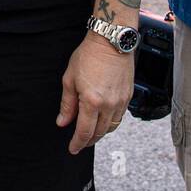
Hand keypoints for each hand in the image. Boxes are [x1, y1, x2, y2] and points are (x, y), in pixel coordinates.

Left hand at [57, 32, 133, 153]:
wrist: (111, 41)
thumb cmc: (89, 56)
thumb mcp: (70, 79)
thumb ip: (67, 104)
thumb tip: (62, 122)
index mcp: (91, 102)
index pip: (84, 131)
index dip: (77, 143)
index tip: (72, 148)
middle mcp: (109, 104)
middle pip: (99, 133)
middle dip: (88, 141)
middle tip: (80, 143)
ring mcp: (120, 101)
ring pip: (111, 127)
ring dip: (100, 133)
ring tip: (91, 133)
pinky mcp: (128, 96)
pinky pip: (119, 117)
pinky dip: (110, 122)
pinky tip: (103, 120)